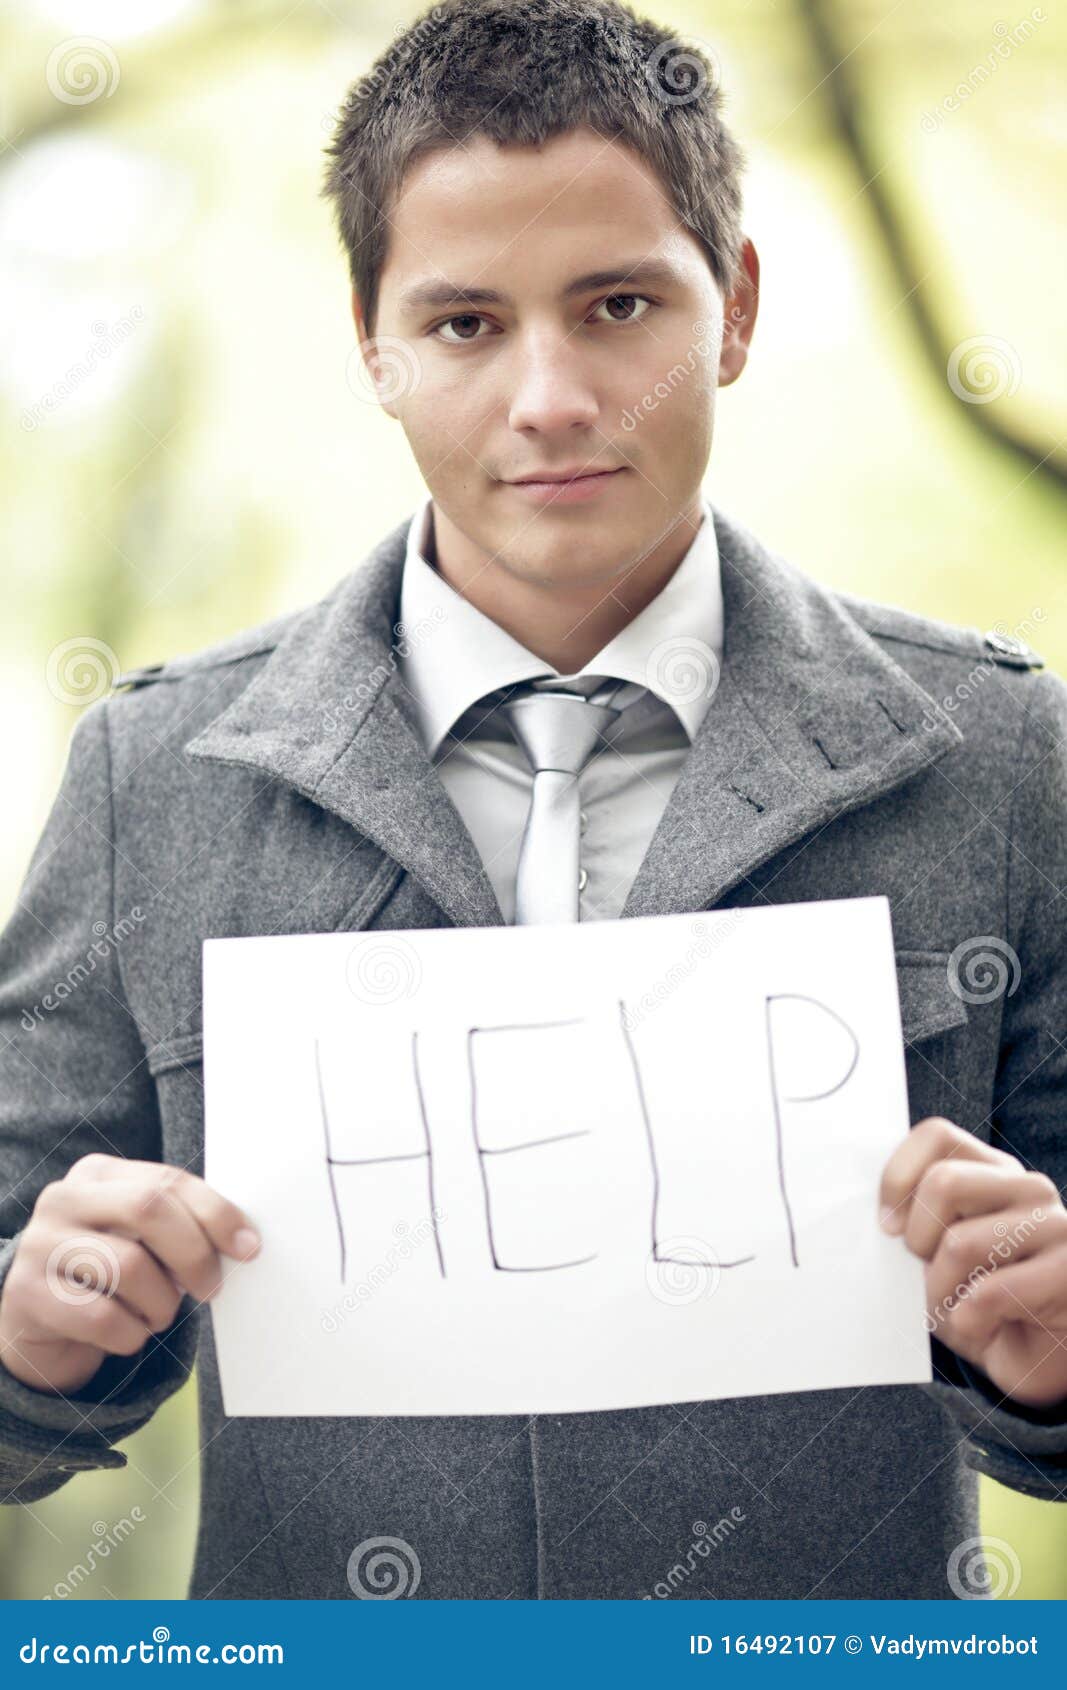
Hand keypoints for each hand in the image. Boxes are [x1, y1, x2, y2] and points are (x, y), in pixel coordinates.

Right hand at [0, 1153, 259, 1396]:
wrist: (36, 1320)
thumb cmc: (105, 1274)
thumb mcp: (136, 1237)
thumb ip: (178, 1225)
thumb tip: (243, 1241)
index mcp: (97, 1174)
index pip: (168, 1181)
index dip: (216, 1213)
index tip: (249, 1247)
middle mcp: (63, 1199)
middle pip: (148, 1210)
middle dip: (194, 1253)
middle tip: (212, 1288)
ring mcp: (39, 1245)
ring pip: (129, 1267)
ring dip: (162, 1303)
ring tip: (159, 1314)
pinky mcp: (27, 1294)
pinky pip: (103, 1318)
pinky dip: (132, 1335)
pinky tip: (130, 1334)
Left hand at [879, 1117, 1066, 1409]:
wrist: (1034, 1360)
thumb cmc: (977, 1303)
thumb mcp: (937, 1254)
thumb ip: (915, 1221)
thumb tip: (881, 1218)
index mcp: (994, 1171)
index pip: (937, 1135)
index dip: (898, 1176)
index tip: (887, 1224)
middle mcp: (1029, 1188)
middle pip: (943, 1182)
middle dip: (918, 1239)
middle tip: (930, 1272)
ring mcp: (1056, 1228)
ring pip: (960, 1243)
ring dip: (940, 1292)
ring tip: (957, 1308)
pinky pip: (989, 1295)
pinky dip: (969, 1323)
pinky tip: (985, 1328)